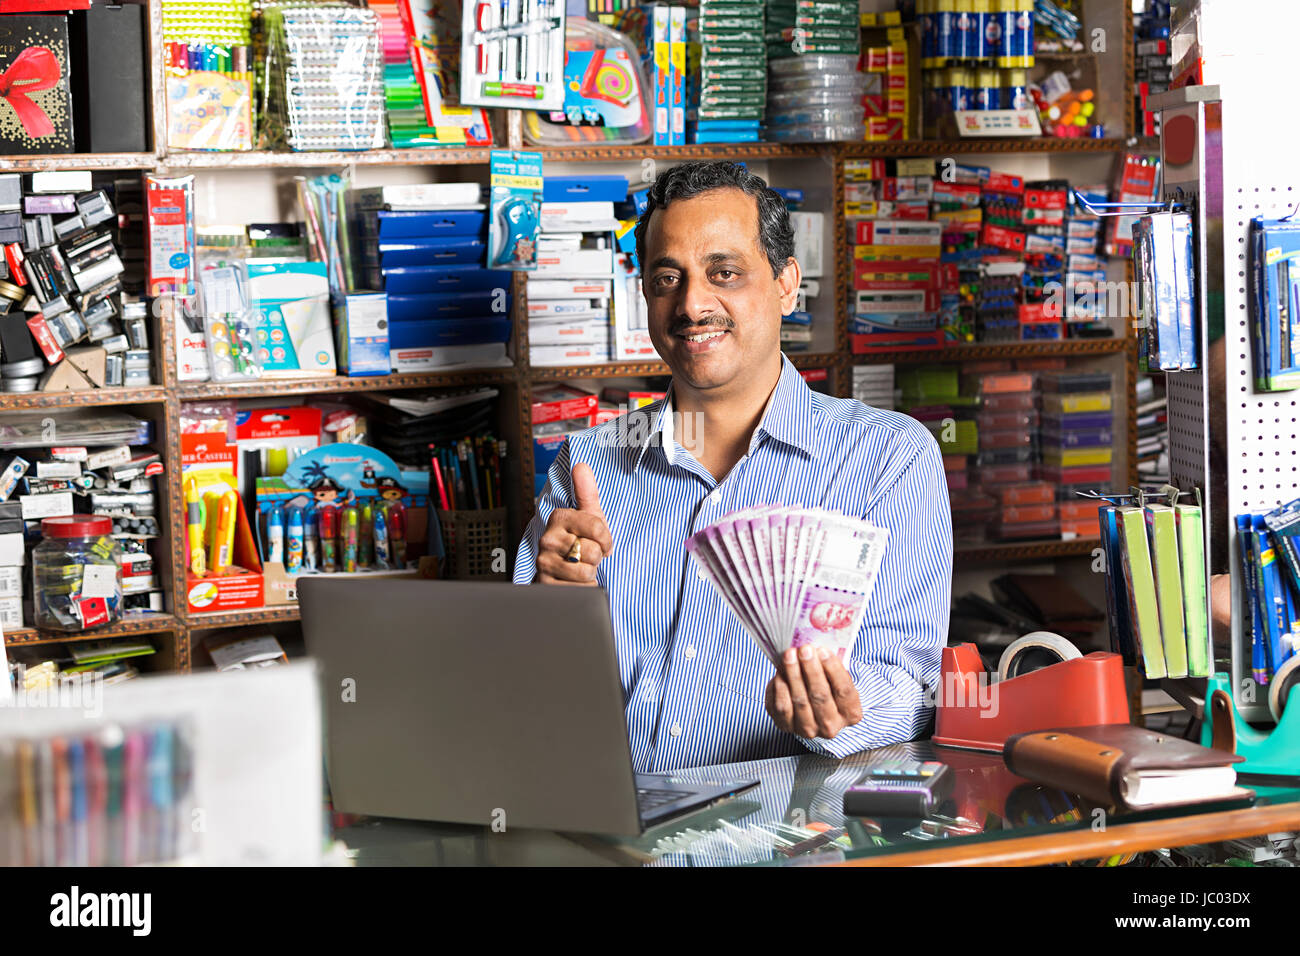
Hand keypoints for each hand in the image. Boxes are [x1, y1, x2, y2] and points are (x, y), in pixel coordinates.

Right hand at [536, 462, 612, 584]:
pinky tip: (575, 580)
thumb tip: (581, 465)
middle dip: (597, 557)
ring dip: (590, 573)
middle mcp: (547, 539)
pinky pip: (579, 587)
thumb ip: (586, 492)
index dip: (606, 539)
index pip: (597, 527)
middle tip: (587, 555)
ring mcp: (544, 563)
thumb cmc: (580, 544)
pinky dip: (584, 587)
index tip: (602, 542)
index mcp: (559, 519)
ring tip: (580, 567)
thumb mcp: (588, 517)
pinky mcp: (546, 584)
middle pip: (592, 551)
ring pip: (586, 571)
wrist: (564, 574)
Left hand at [765, 646, 861, 739]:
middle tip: (804, 649)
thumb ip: (831, 666)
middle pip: (821, 696)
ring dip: (794, 674)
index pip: (844, 691)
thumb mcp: (836, 678)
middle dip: (811, 670)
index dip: (833, 669)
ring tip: (790, 655)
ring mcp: (808, 730)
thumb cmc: (827, 686)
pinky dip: (780, 687)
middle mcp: (831, 726)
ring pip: (800, 701)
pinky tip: (780, 671)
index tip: (823, 650)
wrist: (809, 707)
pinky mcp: (787, 727)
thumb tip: (818, 646)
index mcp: (851, 713)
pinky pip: (782, 707)